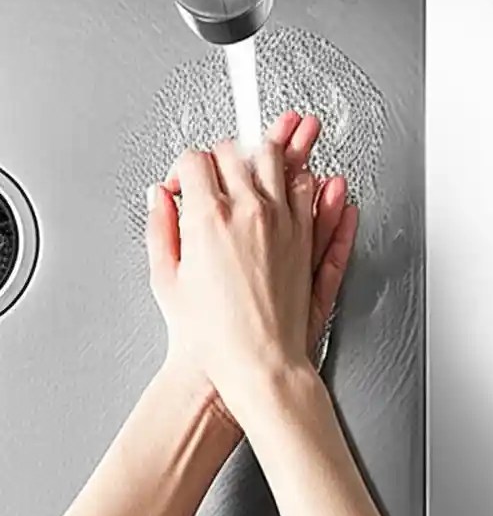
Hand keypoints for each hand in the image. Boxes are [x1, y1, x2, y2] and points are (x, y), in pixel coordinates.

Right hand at [145, 112, 358, 421]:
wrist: (256, 363)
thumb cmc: (212, 334)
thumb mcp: (166, 279)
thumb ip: (161, 227)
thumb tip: (159, 196)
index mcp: (209, 218)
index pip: (199, 159)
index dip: (190, 165)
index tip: (189, 178)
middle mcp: (250, 212)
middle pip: (240, 152)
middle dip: (226, 154)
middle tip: (221, 169)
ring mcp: (285, 222)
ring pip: (281, 162)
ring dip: (269, 156)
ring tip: (260, 163)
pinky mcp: (308, 238)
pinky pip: (311, 193)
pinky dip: (306, 180)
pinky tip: (305, 177)